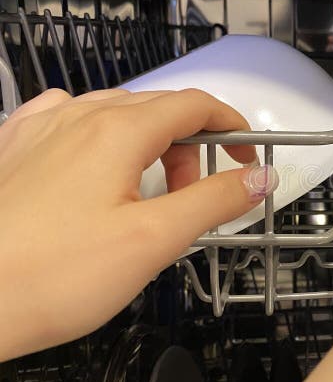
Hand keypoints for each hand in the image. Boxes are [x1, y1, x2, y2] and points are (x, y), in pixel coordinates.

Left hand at [0, 88, 277, 359]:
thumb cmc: (47, 276)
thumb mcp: (154, 240)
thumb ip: (214, 201)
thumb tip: (259, 178)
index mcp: (116, 132)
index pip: (194, 105)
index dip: (231, 127)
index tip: (246, 158)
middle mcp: (76, 117)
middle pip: (159, 110)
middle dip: (192, 149)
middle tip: (194, 198)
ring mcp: (41, 129)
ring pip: (116, 114)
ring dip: (149, 146)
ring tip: (146, 196)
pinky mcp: (15, 147)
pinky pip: (70, 120)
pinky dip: (101, 139)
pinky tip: (95, 169)